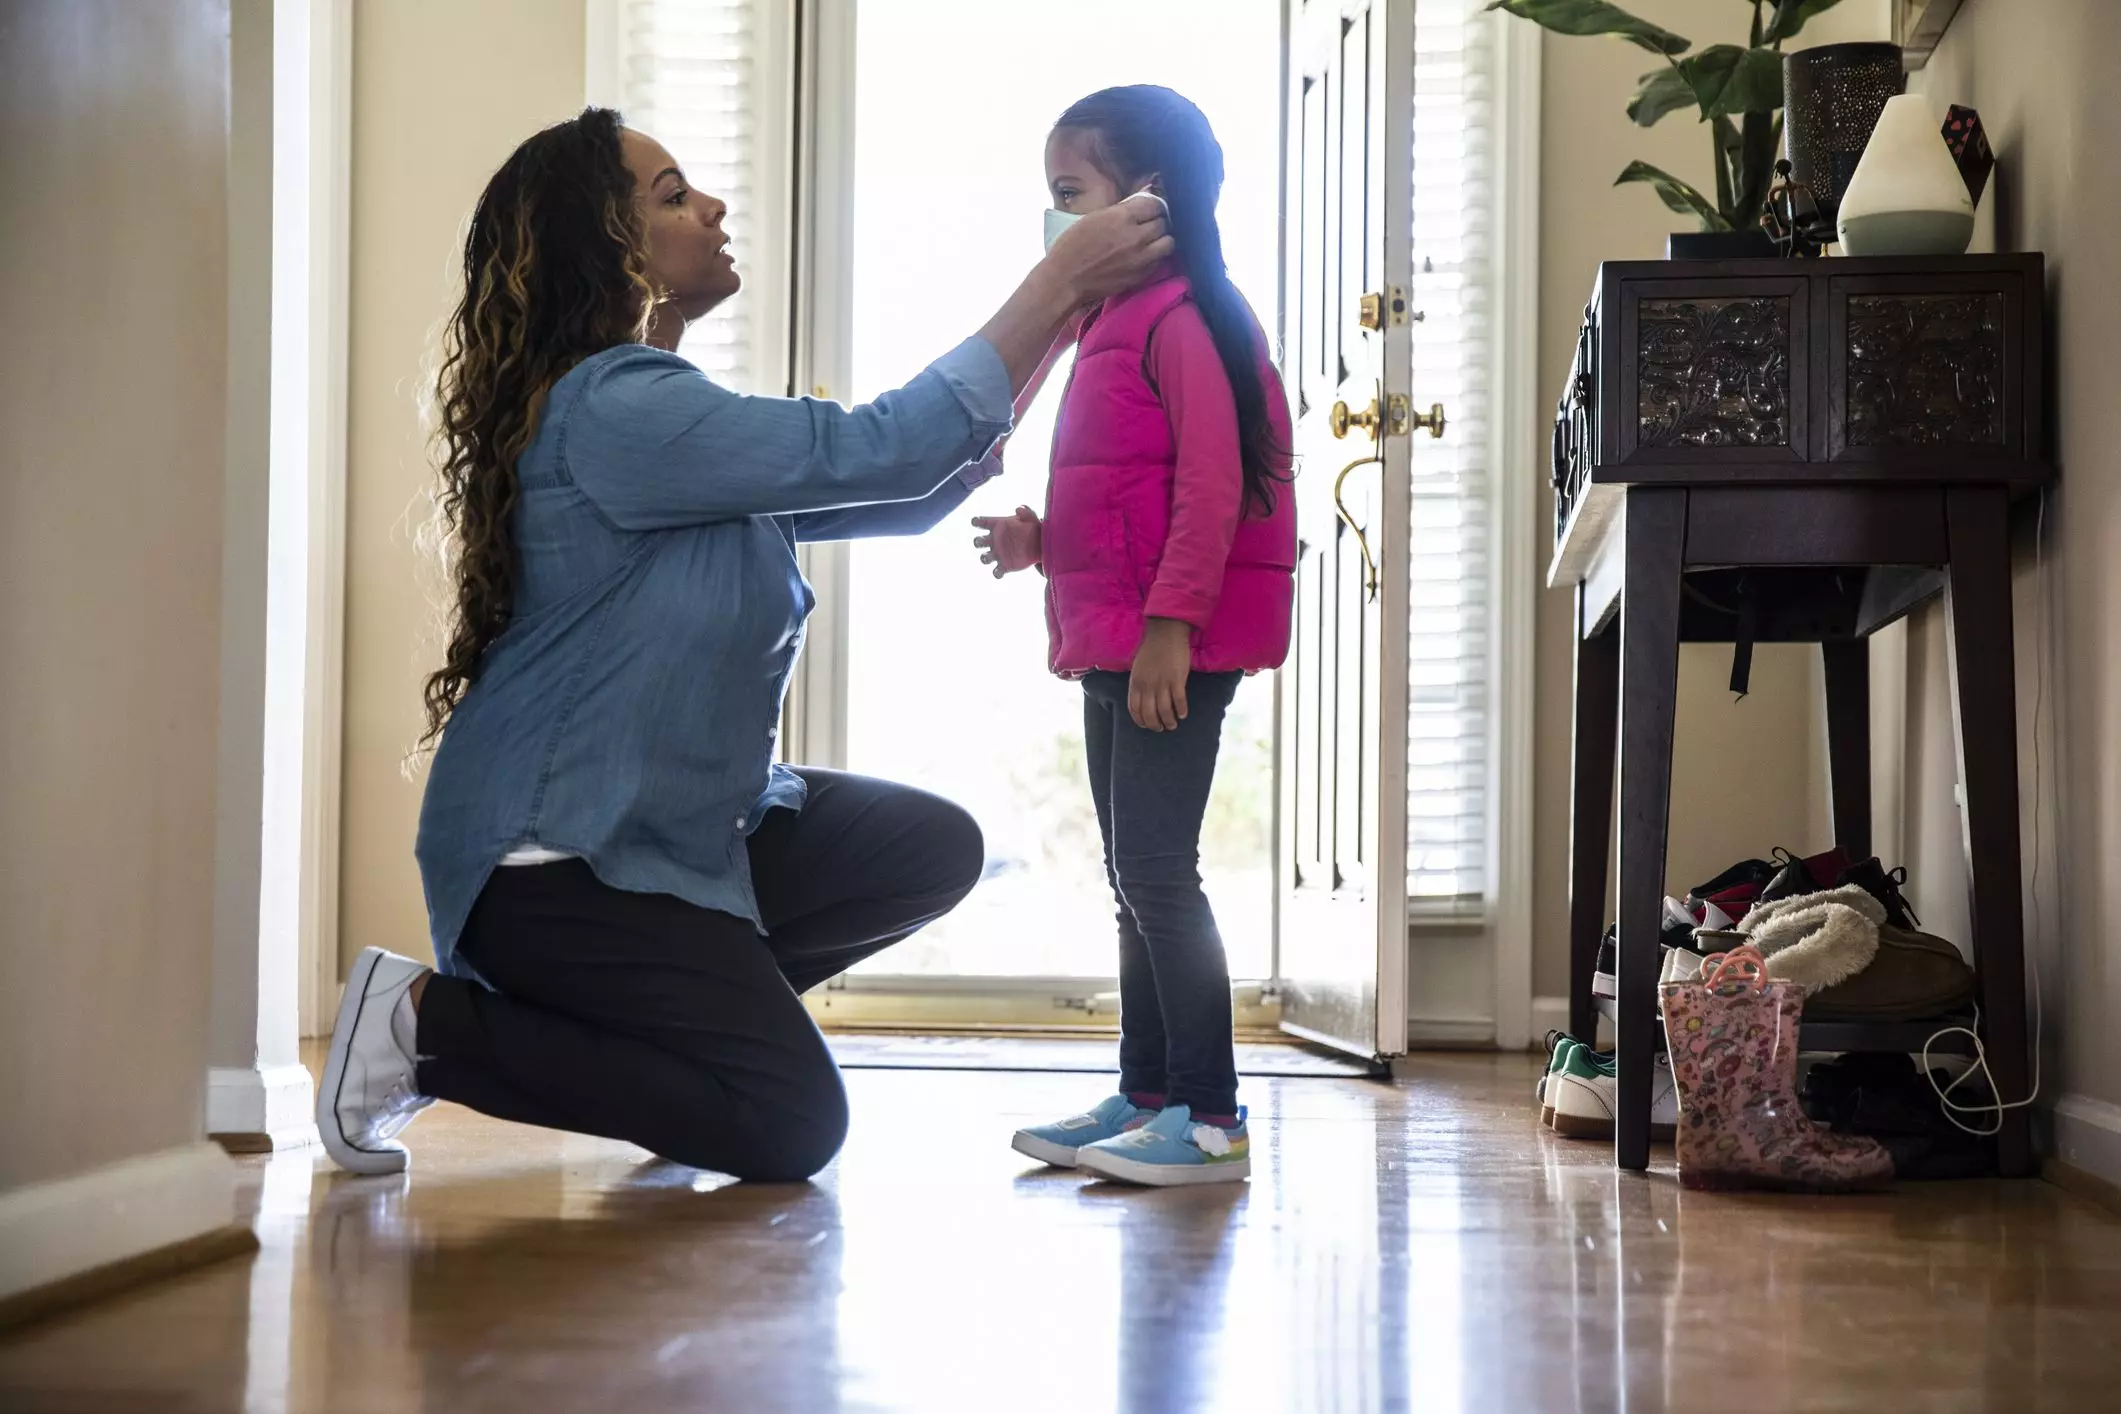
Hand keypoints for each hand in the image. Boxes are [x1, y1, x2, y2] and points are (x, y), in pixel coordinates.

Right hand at [971, 507, 1040, 577]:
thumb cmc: (1033, 528)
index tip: (976, 522)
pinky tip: (1000, 572)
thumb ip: (1026, 512)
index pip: (982, 522)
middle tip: (982, 541)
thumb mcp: (1031, 518)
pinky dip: (996, 573)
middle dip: (977, 541)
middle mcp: (995, 540)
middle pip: (979, 541)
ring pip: (984, 557)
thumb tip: (1019, 508)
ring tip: (988, 557)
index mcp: (997, 526)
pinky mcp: (1006, 566)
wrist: (1041, 544)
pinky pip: (996, 572)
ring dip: (984, 557)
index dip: (976, 522)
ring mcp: (999, 554)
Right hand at [1040, 192, 1173, 307]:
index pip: (1155, 204)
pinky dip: (1156, 256)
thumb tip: (1140, 200)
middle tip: (1149, 225)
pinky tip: (1146, 255)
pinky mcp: (1140, 275)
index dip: (1154, 206)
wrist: (1066, 278)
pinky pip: (1159, 261)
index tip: (1150, 209)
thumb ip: (1121, 210)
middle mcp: (1136, 236)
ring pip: (1168, 243)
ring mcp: (1141, 258)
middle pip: (1163, 223)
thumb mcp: (1094, 217)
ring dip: (1162, 239)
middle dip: (1157, 221)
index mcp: (1123, 217)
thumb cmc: (1073, 245)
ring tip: (1152, 241)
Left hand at [1128, 617, 1193, 730]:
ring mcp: (1162, 684)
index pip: (1135, 709)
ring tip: (1173, 725)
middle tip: (1162, 728)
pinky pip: (1179, 701)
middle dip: (1155, 725)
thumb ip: (1139, 684)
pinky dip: (1181, 710)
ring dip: (1169, 721)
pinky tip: (1183, 714)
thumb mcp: (1137, 668)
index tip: (1147, 726)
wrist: (1166, 633)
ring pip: (1165, 711)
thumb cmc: (1151, 650)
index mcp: (1135, 683)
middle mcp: (1147, 686)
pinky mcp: (1176, 680)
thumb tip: (1142, 699)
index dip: (1141, 721)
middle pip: (1149, 714)